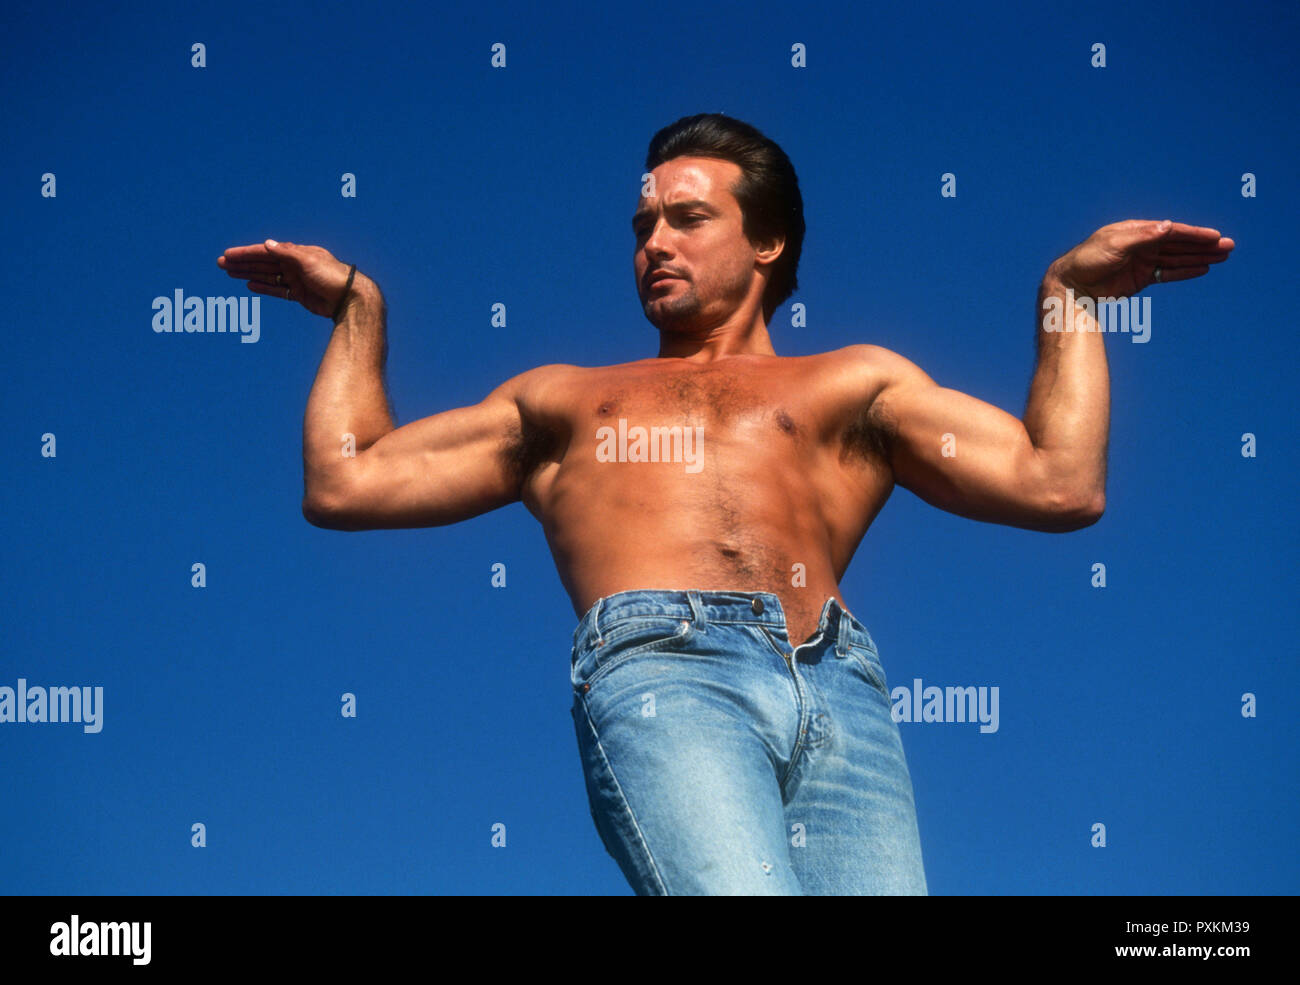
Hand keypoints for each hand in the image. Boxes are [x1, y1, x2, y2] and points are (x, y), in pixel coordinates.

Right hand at [217, 240, 355, 317]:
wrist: (351, 298)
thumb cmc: (332, 276)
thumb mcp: (308, 261)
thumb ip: (286, 252)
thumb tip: (266, 243)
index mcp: (296, 253)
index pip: (265, 251)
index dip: (246, 253)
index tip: (228, 254)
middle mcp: (295, 264)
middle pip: (263, 262)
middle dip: (243, 263)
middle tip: (220, 263)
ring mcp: (297, 280)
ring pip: (267, 275)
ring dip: (249, 274)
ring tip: (229, 273)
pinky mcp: (300, 294)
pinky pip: (277, 289)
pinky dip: (264, 287)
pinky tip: (250, 286)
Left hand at [1049, 220, 1233, 297]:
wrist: (1071, 285)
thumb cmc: (1087, 260)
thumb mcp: (1114, 244)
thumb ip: (1142, 236)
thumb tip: (1169, 226)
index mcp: (1136, 231)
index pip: (1172, 231)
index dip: (1194, 234)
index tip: (1215, 237)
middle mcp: (1142, 244)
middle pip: (1179, 244)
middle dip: (1203, 245)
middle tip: (1229, 246)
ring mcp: (1142, 261)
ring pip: (1177, 258)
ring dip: (1199, 257)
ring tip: (1222, 257)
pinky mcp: (1140, 278)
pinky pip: (1167, 273)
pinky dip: (1184, 271)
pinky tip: (1202, 269)